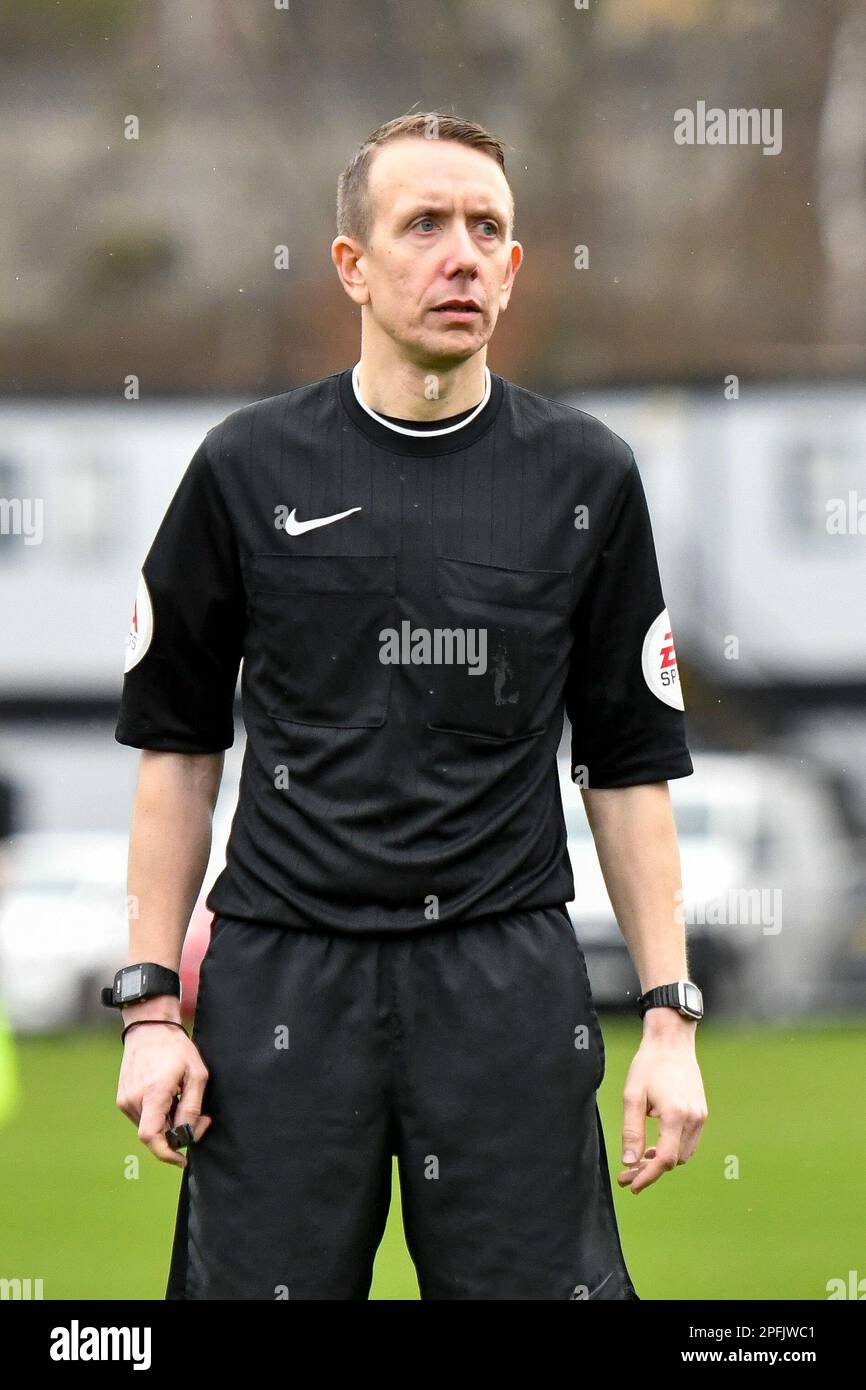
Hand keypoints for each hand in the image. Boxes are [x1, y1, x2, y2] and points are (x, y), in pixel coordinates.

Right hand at [116, 1021, 211, 1167]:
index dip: (167, 1154)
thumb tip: (188, 1134)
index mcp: (153, 1094)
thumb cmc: (176, 1049)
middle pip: (155, 1134)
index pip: (152, 1137)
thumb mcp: (196, 1075)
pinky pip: (142, 1117)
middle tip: (199, 1118)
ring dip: (168, 1123)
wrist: (149, 1028)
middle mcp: (133, 1100)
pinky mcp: (122, 1098)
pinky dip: (158, 1116)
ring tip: (183, 1100)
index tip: (182, 1159)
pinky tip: (170, 1096)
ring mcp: (125, 1100)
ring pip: (149, 1127)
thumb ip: (192, 1107)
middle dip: (177, 1134)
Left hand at [617, 1010, 707, 1194]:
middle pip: (675, 1160)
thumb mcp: (632, 1096)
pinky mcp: (701, 1112)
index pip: (665, 1160)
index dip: (648, 1176)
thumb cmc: (649, 1064)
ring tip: (639, 1160)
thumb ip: (632, 1131)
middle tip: (627, 1173)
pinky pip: (689, 1141)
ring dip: (663, 1161)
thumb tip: (629, 1161)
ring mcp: (700, 1116)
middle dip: (651, 1170)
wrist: (672, 1041)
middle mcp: (693, 1119)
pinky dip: (673, 1148)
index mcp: (676, 1115)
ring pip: (684, 1153)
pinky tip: (655, 1146)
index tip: (631, 1185)